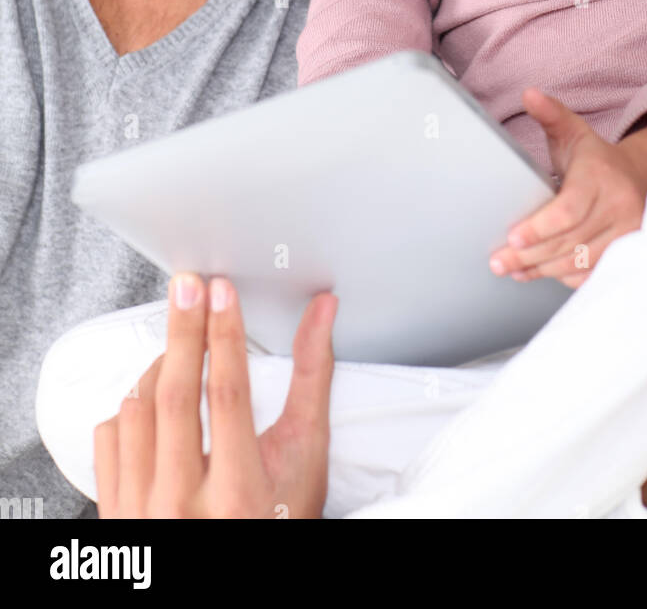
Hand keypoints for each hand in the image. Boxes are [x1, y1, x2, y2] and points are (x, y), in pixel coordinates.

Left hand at [94, 273, 336, 517]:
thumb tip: (321, 311)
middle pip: (175, 397)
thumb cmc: (278, 518)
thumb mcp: (304, 456)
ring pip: (136, 414)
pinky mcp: (115, 514)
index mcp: (239, 495)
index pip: (227, 396)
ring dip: (158, 368)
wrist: (235, 576)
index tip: (222, 293)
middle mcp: (183, 508)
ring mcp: (141, 513)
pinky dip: (129, 409)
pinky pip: (108, 441)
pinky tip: (154, 401)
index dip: (225, 336)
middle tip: (189, 286)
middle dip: (184, 331)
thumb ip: (312, 379)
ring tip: (181, 351)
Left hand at [489, 89, 646, 288]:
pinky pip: (591, 273)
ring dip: (541, 269)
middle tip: (498, 262)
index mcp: (601, 176)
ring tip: (512, 269)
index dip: (539, 228)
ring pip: (578, 261)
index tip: (513, 238)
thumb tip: (529, 95)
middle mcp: (620, 207)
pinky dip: (562, 277)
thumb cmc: (597, 158)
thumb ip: (550, 114)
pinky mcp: (627, 252)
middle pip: (568, 241)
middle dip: (528, 255)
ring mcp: (627, 233)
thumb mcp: (573, 131)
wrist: (641, 176)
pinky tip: (538, 272)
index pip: (568, 210)